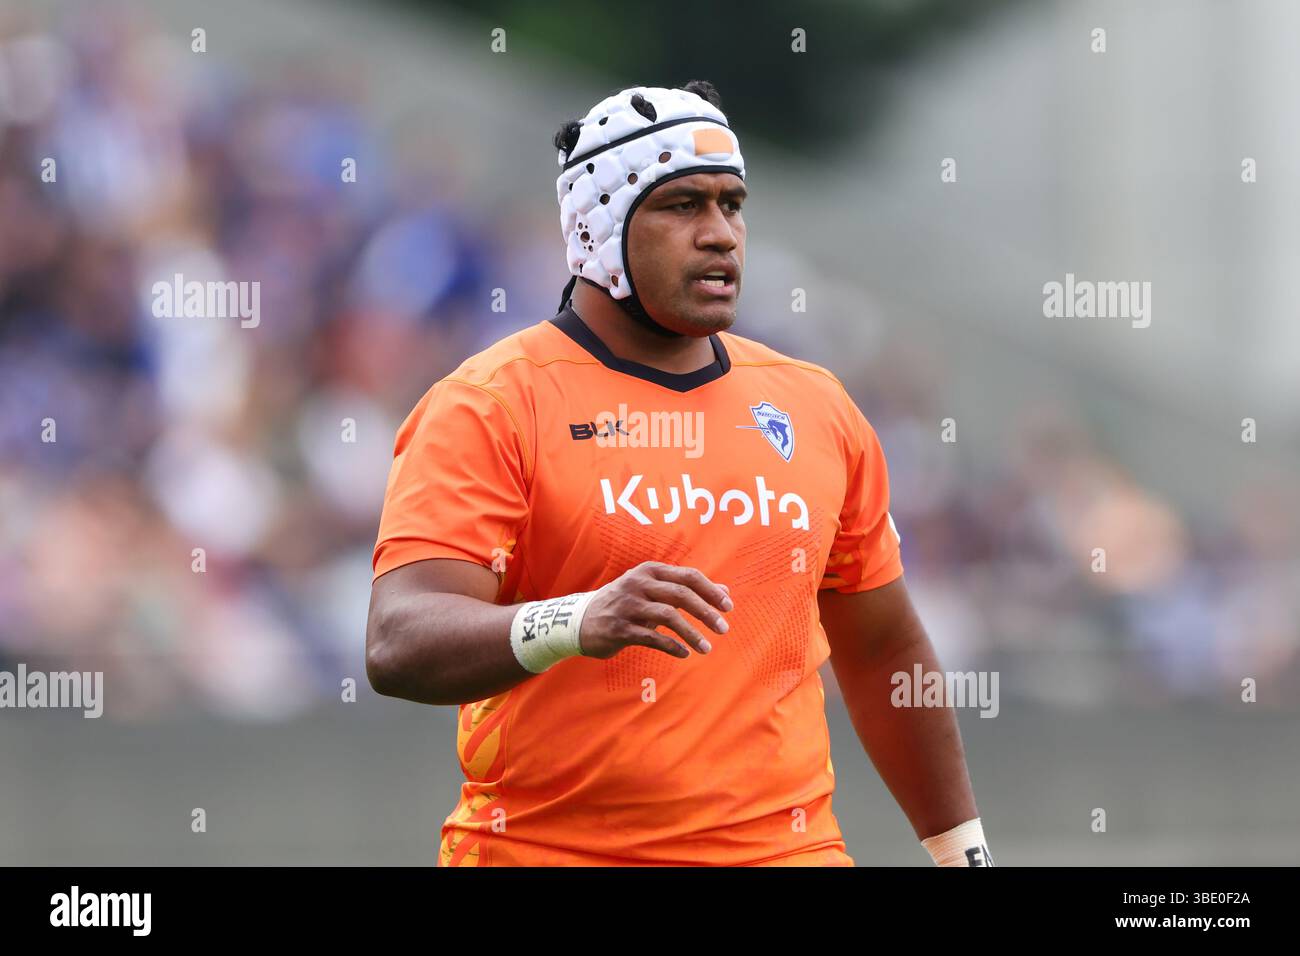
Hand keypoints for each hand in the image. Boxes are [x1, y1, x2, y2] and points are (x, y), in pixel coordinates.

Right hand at [578, 561, 732, 659]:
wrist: (581, 620)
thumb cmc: (626, 603)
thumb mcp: (654, 590)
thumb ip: (687, 589)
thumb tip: (725, 591)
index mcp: (650, 571)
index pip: (688, 576)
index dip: (710, 591)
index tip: (728, 607)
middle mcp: (638, 584)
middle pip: (680, 594)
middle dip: (705, 612)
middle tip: (723, 629)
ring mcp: (628, 606)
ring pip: (668, 616)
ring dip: (691, 633)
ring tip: (707, 648)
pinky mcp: (619, 629)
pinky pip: (651, 638)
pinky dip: (671, 646)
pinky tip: (684, 654)